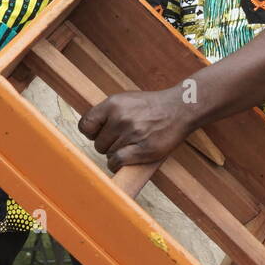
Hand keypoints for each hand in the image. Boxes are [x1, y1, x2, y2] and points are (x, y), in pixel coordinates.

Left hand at [78, 87, 193, 171]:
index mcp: (113, 104)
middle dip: (107, 144)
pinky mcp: (143, 149)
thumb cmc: (151, 106)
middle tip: (122, 139)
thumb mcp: (125, 100)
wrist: (180, 108)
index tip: (99, 134)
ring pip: (108, 154)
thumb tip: (88, 130)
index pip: (85, 125)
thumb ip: (106, 113)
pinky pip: (117, 162)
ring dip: (115, 154)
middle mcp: (120, 118)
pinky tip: (124, 160)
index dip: (91, 133)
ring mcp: (132, 134)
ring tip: (130, 145)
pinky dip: (117, 165)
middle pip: (98, 144)